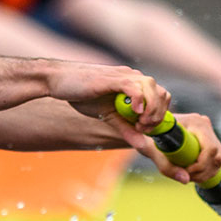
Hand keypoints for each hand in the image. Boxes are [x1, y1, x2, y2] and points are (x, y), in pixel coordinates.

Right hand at [46, 60, 169, 129]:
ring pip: (152, 88)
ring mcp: (123, 76)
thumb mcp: (108, 116)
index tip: (146, 129)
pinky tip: (135, 112)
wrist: (58, 80)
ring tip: (141, 123)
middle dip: (159, 114)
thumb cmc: (82, 95)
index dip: (160, 115)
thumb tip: (143, 145)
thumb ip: (126, 128)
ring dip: (152, 109)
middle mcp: (132, 77)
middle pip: (162, 92)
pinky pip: (133, 87)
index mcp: (134, 84)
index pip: (161, 96)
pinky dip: (139, 100)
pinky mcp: (112, 78)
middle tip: (144, 128)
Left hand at [110, 109, 220, 184]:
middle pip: (217, 155)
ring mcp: (210, 132)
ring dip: (206, 173)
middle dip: (203, 171)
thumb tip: (186, 180)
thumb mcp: (155, 154)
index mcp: (195, 122)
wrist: (151, 132)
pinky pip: (218, 160)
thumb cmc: (150, 140)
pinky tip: (194, 173)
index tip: (187, 171)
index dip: (201, 164)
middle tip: (186, 176)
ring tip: (188, 175)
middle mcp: (205, 124)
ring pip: (219, 159)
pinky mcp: (212, 140)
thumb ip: (168, 168)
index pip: (210, 148)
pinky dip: (208, 171)